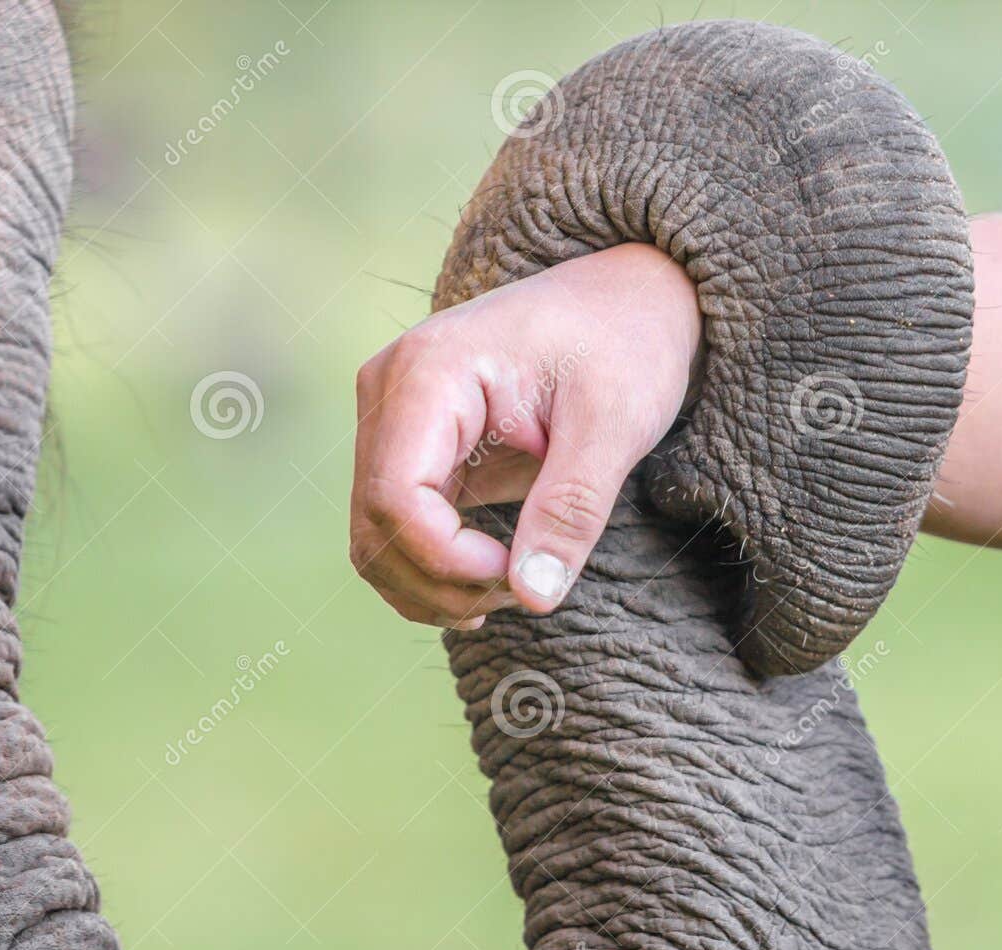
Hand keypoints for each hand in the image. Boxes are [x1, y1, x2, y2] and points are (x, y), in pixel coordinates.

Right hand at [351, 243, 702, 628]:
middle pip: (375, 528)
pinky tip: (494, 583)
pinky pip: (398, 531)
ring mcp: (393, 421)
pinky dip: (436, 573)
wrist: (626, 299)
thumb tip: (534, 598)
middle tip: (528, 590)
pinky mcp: (413, 449)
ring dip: (437, 589)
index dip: (448, 560)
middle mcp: (390, 393)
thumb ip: (571, 510)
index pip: (395, 499)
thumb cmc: (624, 342)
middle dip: (445, 584)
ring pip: (376, 541)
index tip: (519, 574)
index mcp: (428, 372)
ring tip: (519, 586)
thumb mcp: (614, 424)